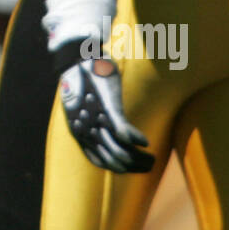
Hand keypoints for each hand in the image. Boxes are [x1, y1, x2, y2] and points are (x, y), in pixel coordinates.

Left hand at [58, 49, 153, 174]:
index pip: (103, 163)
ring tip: (152, 158)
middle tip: (150, 164)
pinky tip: (146, 142)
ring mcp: (97, 121)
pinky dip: (135, 139)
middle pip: (114, 162)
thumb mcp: (88, 107)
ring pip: (120, 152)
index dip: (123, 169)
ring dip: (139, 158)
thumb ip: (96, 121)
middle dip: (135, 167)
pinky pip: (122, 131)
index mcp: (82, 134)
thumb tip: (105, 128)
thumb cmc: (84, 83)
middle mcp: (87, 132)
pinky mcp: (107, 108)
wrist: (77, 60)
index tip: (138, 168)